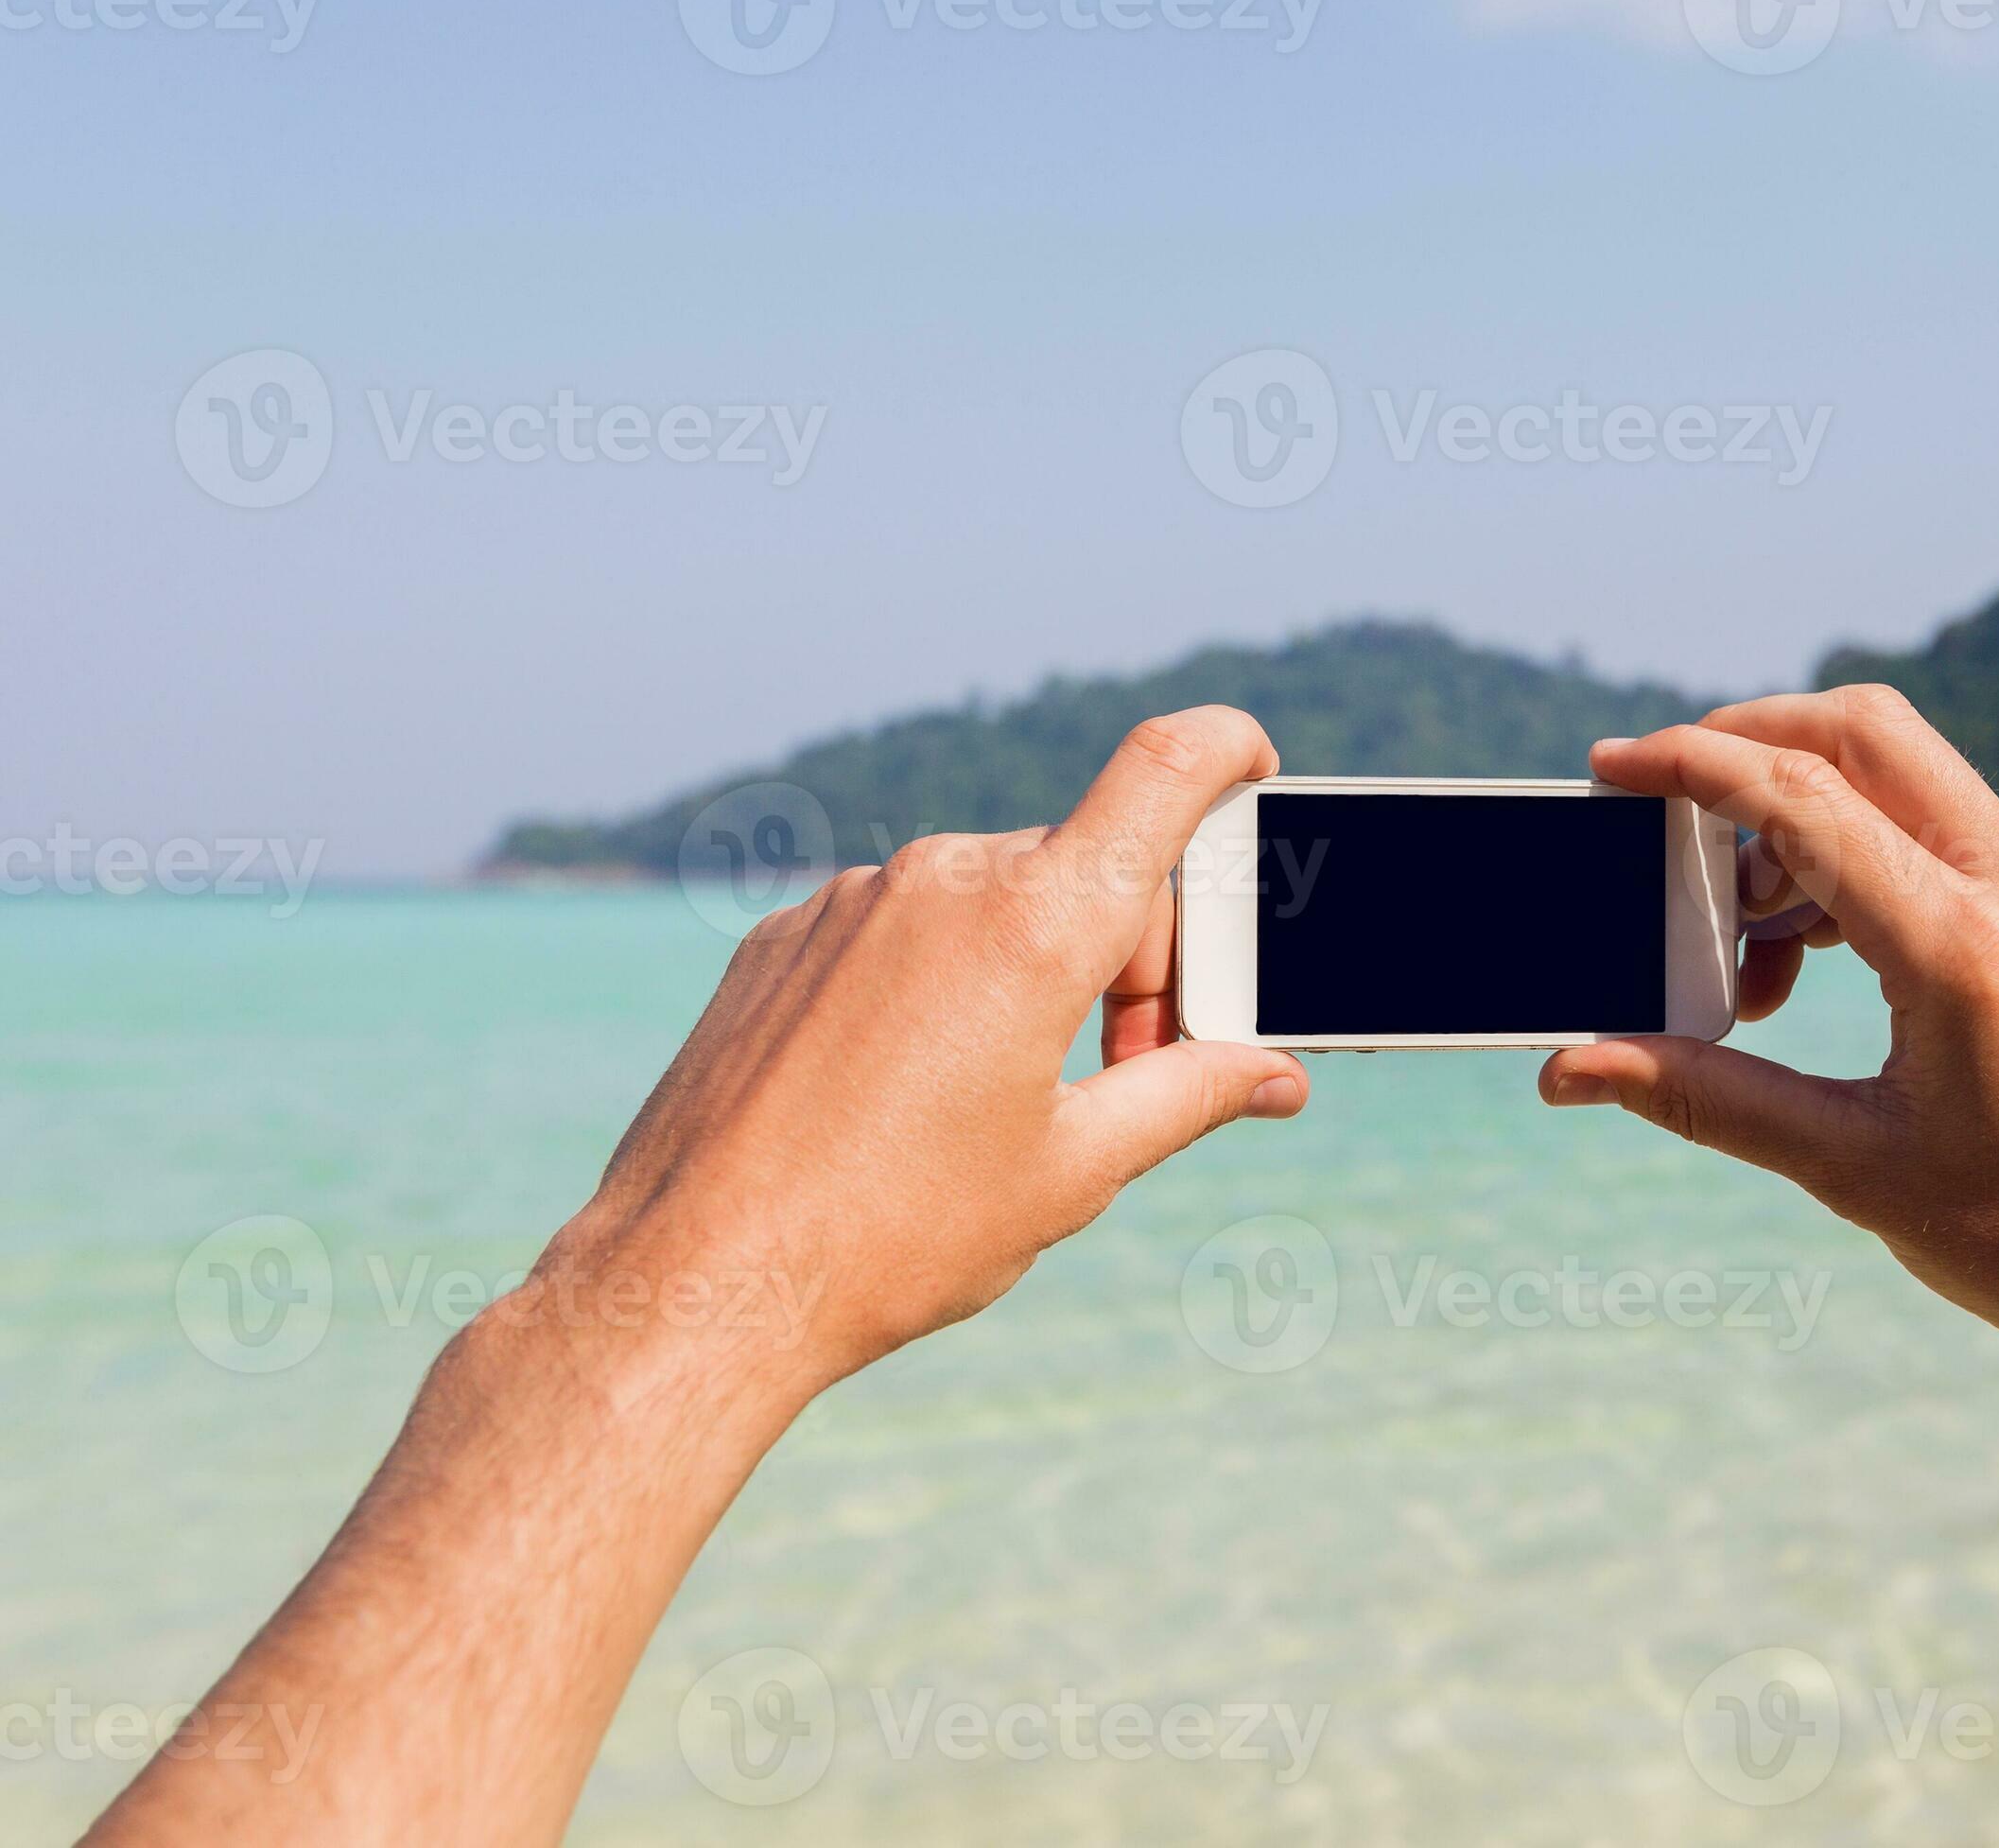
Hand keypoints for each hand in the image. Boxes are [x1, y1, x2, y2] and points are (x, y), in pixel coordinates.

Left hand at [530, 706, 1310, 1408]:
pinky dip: (942, 980)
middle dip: (1132, 961)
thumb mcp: (1071, 1171)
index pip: (1164, 772)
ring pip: (992, 900)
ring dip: (1034, 970)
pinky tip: (914, 1087)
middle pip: (1087, 873)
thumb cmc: (894, 1236)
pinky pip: (902, 926)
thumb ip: (1188, 1095)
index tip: (1255, 770)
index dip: (1229, 750)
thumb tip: (1272, 1074)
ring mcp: (851, 901)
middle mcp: (943, 881)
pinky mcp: (787, 935)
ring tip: (1009, 1100)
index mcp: (1035, 926)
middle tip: (1126, 1075)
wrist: (696, 1279)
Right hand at [1539, 688, 1998, 1477]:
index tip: (1610, 770)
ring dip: (1800, 822)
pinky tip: (1809, 961)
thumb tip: (1575, 1069)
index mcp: (1963, 945)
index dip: (1691, 767)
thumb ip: (1706, 1096)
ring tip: (1740, 956)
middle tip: (1664, 812)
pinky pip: (1941, 836)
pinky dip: (1856, 860)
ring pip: (1903, 779)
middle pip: (1863, 733)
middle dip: (1749, 744)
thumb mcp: (1855, 1171)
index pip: (1802, 798)